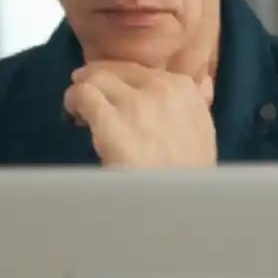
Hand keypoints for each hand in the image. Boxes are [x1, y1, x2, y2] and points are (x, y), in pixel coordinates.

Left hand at [63, 61, 217, 167]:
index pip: (141, 70)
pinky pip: (84, 95)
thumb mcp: (202, 135)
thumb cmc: (187, 178)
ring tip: (78, 110)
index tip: (115, 98)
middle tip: (88, 100)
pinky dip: (74, 102)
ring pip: (96, 78)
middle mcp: (163, 89)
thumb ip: (195, 105)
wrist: (177, 208)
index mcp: (186, 90)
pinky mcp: (112, 123)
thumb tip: (203, 83)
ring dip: (83, 91)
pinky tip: (74, 116)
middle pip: (116, 70)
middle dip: (99, 81)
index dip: (123, 82)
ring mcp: (138, 105)